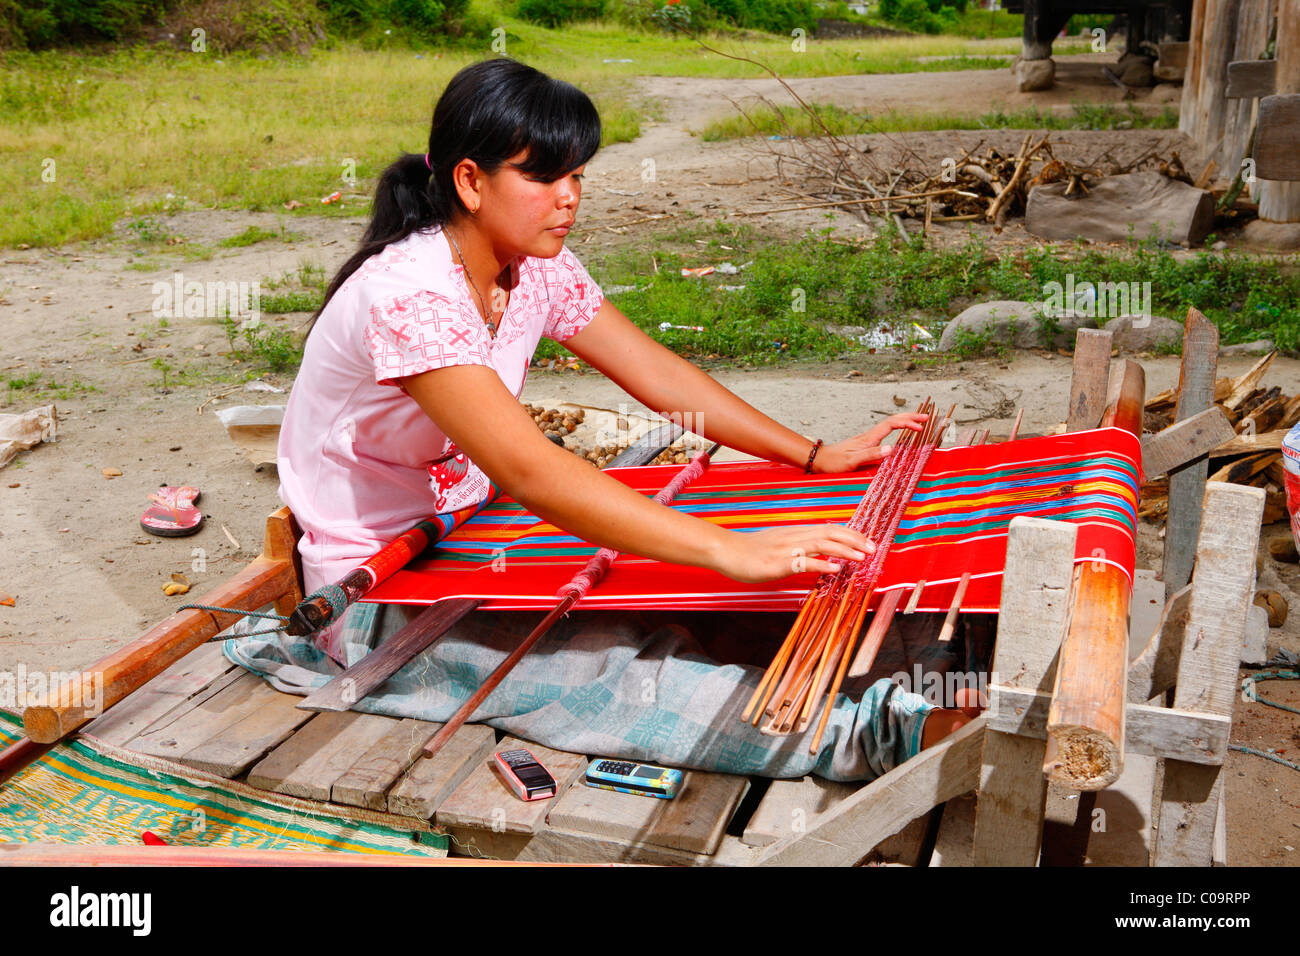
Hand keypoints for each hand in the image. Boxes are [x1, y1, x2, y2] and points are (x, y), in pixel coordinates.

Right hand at [710, 525, 875, 583]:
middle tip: (874, 548)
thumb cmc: (749, 549)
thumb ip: (798, 544)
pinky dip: (822, 565)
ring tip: (862, 557)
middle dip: (855, 539)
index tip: (866, 540)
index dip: (850, 533)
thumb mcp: (777, 542)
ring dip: (845, 550)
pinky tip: (835, 570)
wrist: (726, 550)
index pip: (829, 528)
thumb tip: (817, 552)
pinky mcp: (779, 562)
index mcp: (796, 531)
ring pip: (822, 544)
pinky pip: (804, 562)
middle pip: (831, 532)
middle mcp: (795, 536)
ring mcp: (787, 549)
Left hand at [811, 412, 927, 473]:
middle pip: (892, 421)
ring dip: (905, 421)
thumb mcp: (852, 461)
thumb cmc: (834, 462)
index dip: (907, 422)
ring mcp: (868, 439)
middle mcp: (870, 436)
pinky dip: (897, 428)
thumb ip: (871, 454)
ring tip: (919, 421)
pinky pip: (886, 432)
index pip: (891, 424)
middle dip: (910, 417)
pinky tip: (901, 433)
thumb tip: (891, 448)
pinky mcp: (866, 444)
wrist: (820, 460)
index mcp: (869, 438)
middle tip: (926, 417)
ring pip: (890, 424)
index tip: (920, 426)